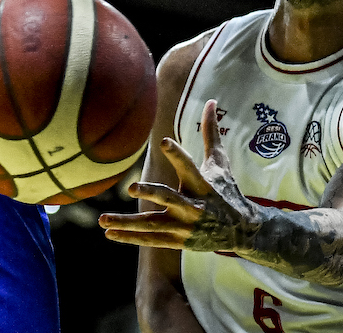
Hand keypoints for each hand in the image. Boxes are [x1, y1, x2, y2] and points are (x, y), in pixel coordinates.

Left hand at [99, 100, 261, 251]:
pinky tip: (109, 233)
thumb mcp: (220, 162)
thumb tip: (212, 101)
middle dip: (152, 193)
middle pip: (170, 199)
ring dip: (127, 223)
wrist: (240, 231)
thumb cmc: (226, 190)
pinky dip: (130, 237)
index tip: (163, 141)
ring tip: (101, 220)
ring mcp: (184, 227)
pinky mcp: (178, 241)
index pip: (189, 167)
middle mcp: (194, 207)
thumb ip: (210, 133)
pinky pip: (150, 239)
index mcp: (203, 185)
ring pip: (152, 224)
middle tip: (131, 187)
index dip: (177, 154)